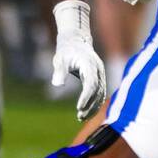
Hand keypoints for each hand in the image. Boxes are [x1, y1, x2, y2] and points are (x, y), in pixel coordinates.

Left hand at [51, 0, 105, 120]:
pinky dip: (95, 103)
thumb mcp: (60, 59)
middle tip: (79, 116)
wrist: (76, 41)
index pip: (91, 84)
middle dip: (90, 105)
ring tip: (82, 117)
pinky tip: (87, 112)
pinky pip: (100, 93)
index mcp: (90, 65)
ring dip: (93, 107)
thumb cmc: (66, 50)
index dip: (86, 97)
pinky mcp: (99, 78)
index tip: (79, 108)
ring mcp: (100, 74)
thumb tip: (57, 84)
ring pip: (101, 94)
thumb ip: (60, 71)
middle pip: (97, 91)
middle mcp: (98, 70)